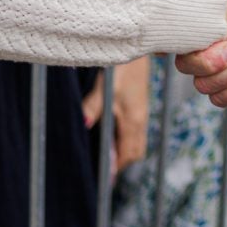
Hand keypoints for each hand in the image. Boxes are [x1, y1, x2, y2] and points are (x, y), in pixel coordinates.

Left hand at [84, 57, 150, 173]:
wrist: (142, 48)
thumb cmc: (124, 68)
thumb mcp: (105, 88)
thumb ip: (94, 107)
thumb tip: (84, 125)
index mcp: (133, 120)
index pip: (128, 153)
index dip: (118, 167)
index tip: (106, 178)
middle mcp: (141, 119)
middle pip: (136, 151)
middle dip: (123, 162)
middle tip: (106, 170)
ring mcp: (142, 112)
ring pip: (138, 141)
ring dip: (125, 151)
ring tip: (110, 156)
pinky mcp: (140, 105)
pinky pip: (137, 131)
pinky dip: (127, 139)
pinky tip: (114, 135)